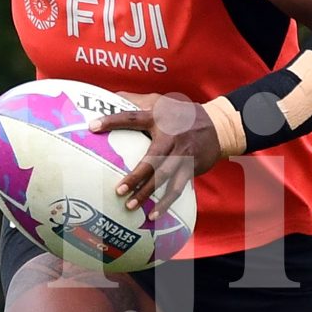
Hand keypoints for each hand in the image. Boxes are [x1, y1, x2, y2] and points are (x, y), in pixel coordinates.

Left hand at [93, 94, 222, 216]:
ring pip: (165, 177)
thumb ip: (136, 100)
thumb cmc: (182, 115)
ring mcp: (183, 154)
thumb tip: (110, 96)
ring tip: (130, 206)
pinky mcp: (191, 168)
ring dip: (148, 193)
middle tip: (118, 190)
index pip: (132, 117)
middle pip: (152, 158)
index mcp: (159, 118)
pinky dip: (166, 203)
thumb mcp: (161, 102)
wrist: (219, 126)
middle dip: (136, 176)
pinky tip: (154, 215)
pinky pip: (177, 188)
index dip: (112, 120)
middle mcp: (171, 137)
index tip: (92, 126)